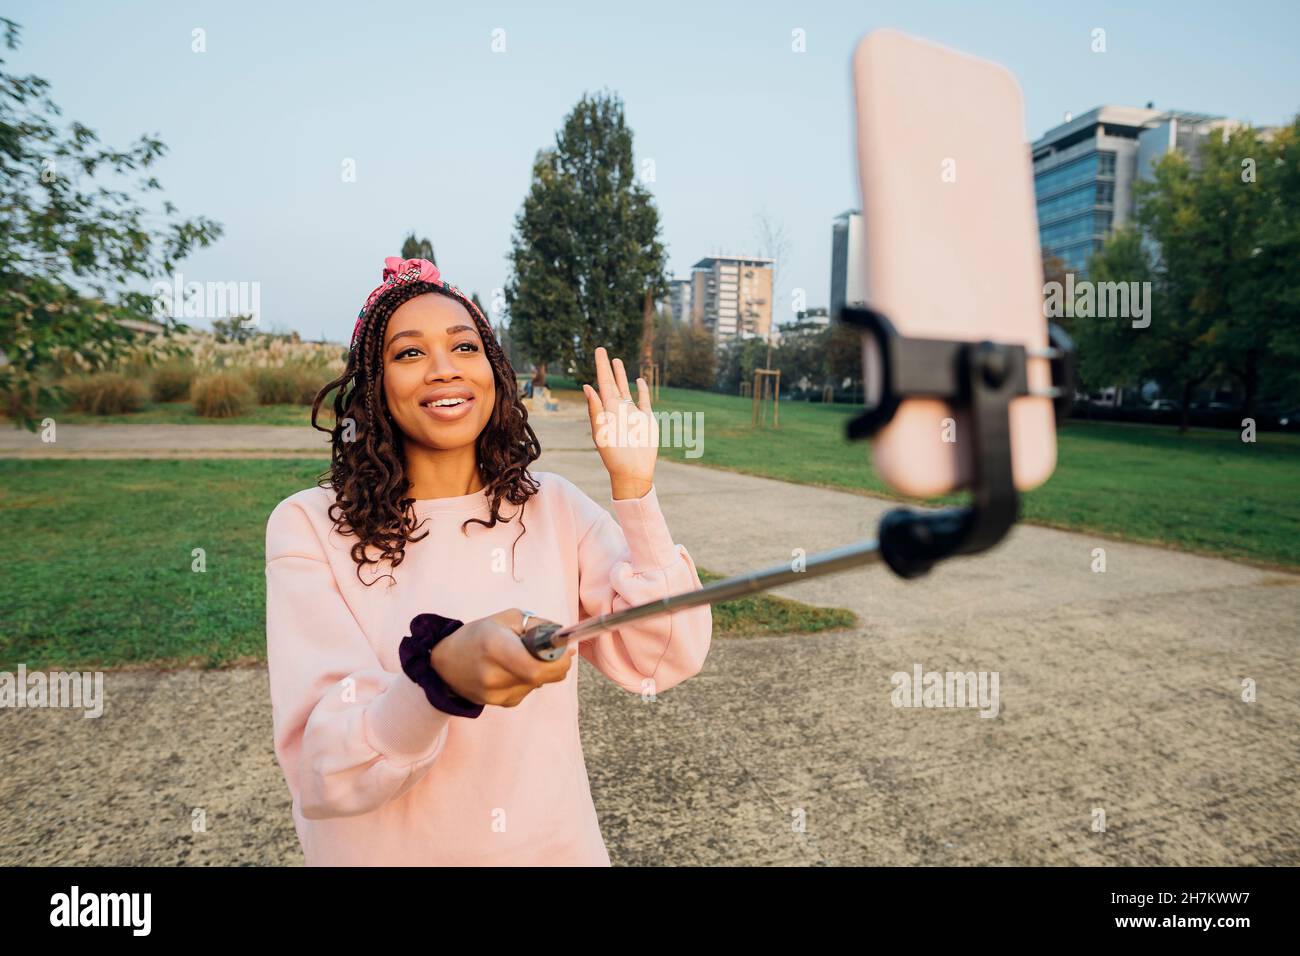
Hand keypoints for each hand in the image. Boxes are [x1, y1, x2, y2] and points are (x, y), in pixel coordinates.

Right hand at [429, 609, 575, 706]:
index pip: (536, 668)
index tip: (566, 650)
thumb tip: (563, 636)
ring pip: (536, 685)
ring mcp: (494, 694)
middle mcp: (492, 675)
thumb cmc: (477, 635)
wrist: (444, 664)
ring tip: (522, 658)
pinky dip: (527, 680)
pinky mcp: (497, 704)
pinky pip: (525, 692)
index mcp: (494, 647)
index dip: (557, 662)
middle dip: (555, 665)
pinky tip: (512, 670)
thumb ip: (537, 626)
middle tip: (555, 653)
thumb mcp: (506, 618)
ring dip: (540, 672)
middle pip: (540, 678)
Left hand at [581, 346, 656, 499]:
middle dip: (608, 367)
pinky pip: (644, 400)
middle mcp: (618, 409)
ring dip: (622, 375)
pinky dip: (642, 389)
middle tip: (603, 350)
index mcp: (606, 410)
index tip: (598, 350)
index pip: (602, 383)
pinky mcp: (646, 418)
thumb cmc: (614, 454)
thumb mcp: (601, 430)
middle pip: (612, 383)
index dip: (601, 366)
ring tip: (617, 361)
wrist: (632, 470)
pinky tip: (639, 379)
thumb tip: (587, 386)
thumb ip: (595, 408)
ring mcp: (632, 412)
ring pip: (626, 389)